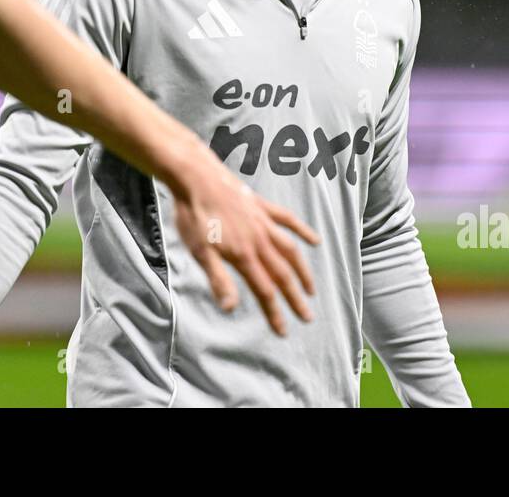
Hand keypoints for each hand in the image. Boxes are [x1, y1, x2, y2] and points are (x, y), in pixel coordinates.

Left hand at [172, 149, 320, 336]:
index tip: (284, 331)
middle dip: (295, 299)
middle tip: (307, 318)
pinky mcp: (262, 206)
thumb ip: (218, 279)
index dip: (274, 312)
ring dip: (302, 272)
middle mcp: (259, 241)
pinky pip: (288, 221)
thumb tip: (230, 308)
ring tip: (310, 289)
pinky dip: (303, 231)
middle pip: (282, 275)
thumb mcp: (199, 252)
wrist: (196, 177)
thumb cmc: (193, 215)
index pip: (264, 290)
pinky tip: (314, 240)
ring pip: (290, 251)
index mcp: (243, 255)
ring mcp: (263, 222)